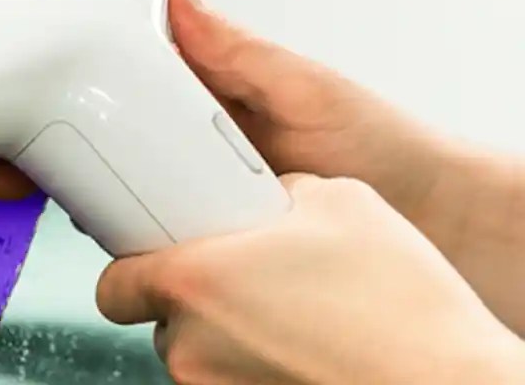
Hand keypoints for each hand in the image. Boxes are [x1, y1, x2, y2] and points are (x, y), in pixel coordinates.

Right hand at [0, 0, 524, 333]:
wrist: (427, 218)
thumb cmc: (377, 144)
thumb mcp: (303, 86)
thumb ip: (237, 49)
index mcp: (204, 88)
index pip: (114, 75)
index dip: (59, 84)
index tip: (15, 91)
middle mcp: (188, 137)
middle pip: (94, 136)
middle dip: (41, 146)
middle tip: (9, 161)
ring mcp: (190, 187)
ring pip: (109, 189)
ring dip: (70, 193)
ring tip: (44, 195)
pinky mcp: (201, 235)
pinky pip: (142, 234)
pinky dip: (115, 237)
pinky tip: (104, 238)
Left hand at [98, 173, 524, 383]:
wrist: (447, 381)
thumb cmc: (395, 301)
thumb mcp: (336, 201)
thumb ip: (274, 194)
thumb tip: (266, 194)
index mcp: (193, 282)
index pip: (112, 284)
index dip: (132, 267)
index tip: (156, 252)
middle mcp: (192, 347)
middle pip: (157, 319)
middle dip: (189, 297)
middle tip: (238, 276)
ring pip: (196, 354)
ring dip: (224, 332)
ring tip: (284, 311)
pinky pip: (231, 378)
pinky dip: (254, 362)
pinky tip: (301, 343)